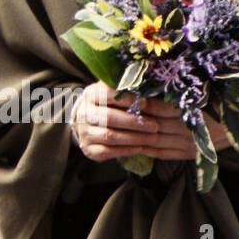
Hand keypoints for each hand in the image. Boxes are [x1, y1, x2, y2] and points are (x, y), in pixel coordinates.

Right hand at [71, 82, 197, 162]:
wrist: (88, 123)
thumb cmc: (109, 105)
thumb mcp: (114, 92)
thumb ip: (127, 89)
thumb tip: (149, 87)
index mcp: (90, 94)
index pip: (106, 94)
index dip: (127, 99)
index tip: (146, 103)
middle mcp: (83, 113)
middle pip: (109, 117)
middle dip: (134, 122)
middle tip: (155, 125)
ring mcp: (84, 132)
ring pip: (109, 136)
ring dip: (134, 138)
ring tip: (153, 137)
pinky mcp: (88, 149)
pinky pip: (108, 152)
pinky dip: (126, 150)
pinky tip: (141, 147)